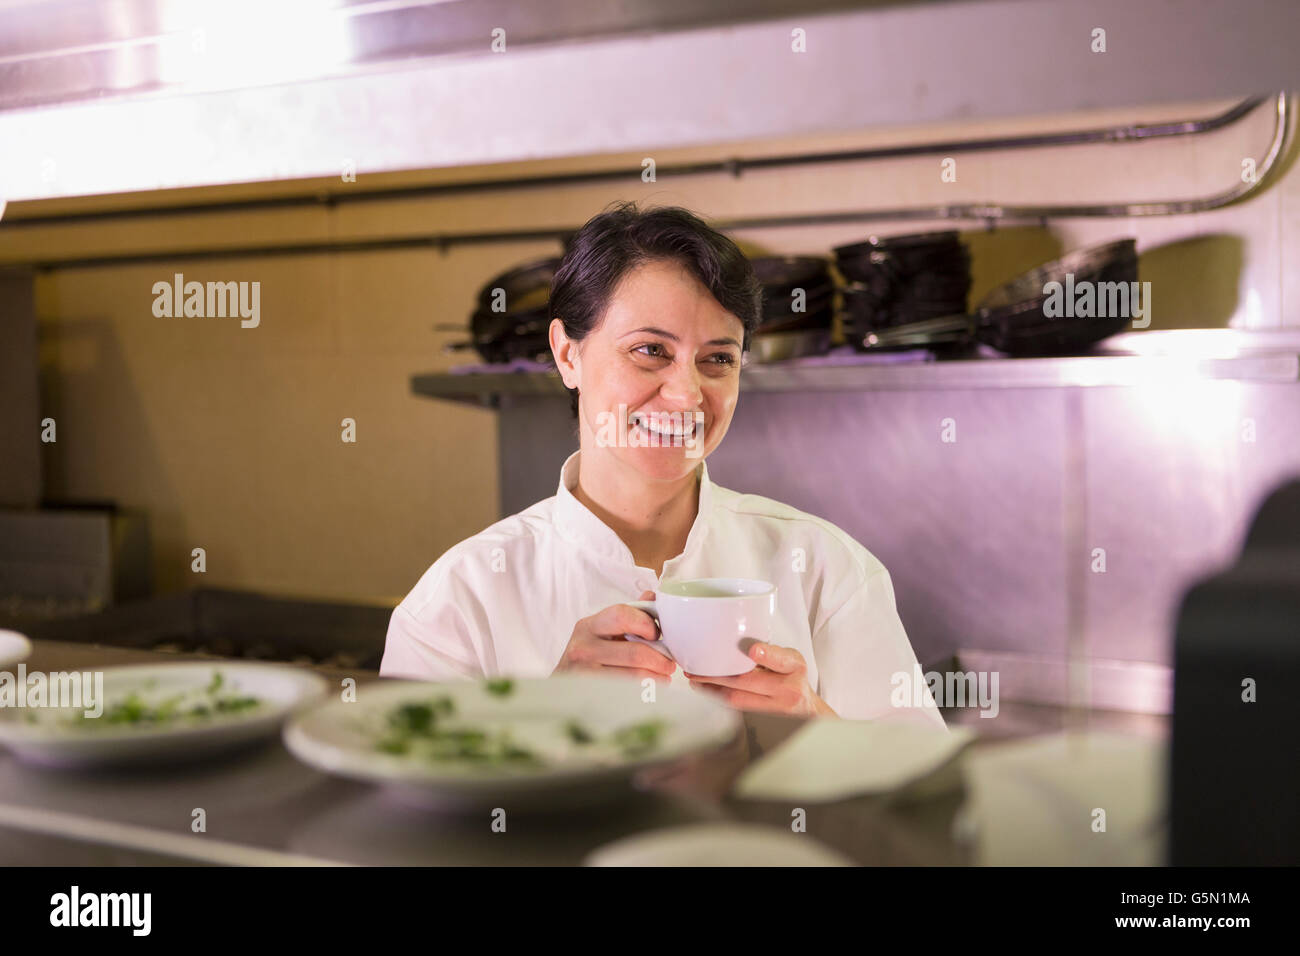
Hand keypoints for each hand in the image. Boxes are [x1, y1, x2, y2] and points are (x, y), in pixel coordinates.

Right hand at [553, 591, 674, 682]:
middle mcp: (583, 648)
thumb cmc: (588, 654)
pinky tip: (650, 689)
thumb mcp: (601, 630)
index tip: (656, 634)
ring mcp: (586, 674)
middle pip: (634, 653)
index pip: (622, 615)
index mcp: (588, 626)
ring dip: (657, 678)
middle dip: (660, 659)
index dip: (646, 623)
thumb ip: (627, 614)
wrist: (563, 685)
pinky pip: (628, 693)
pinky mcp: (592, 694)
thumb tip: (652, 596)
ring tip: (663, 677)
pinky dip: (646, 692)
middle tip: (670, 664)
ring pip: (634, 676)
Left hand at [685, 642, 836, 716]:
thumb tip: (739, 643)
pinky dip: (719, 698)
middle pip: (749, 682)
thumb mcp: (791, 658)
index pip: (781, 660)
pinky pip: (737, 708)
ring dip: (713, 689)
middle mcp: (788, 689)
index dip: (767, 655)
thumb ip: (770, 651)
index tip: (754, 650)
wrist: (806, 708)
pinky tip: (707, 691)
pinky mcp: (765, 719)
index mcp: (794, 667)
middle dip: (718, 675)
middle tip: (696, 670)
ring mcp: (776, 708)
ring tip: (695, 680)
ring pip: (739, 699)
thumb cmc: (793, 677)